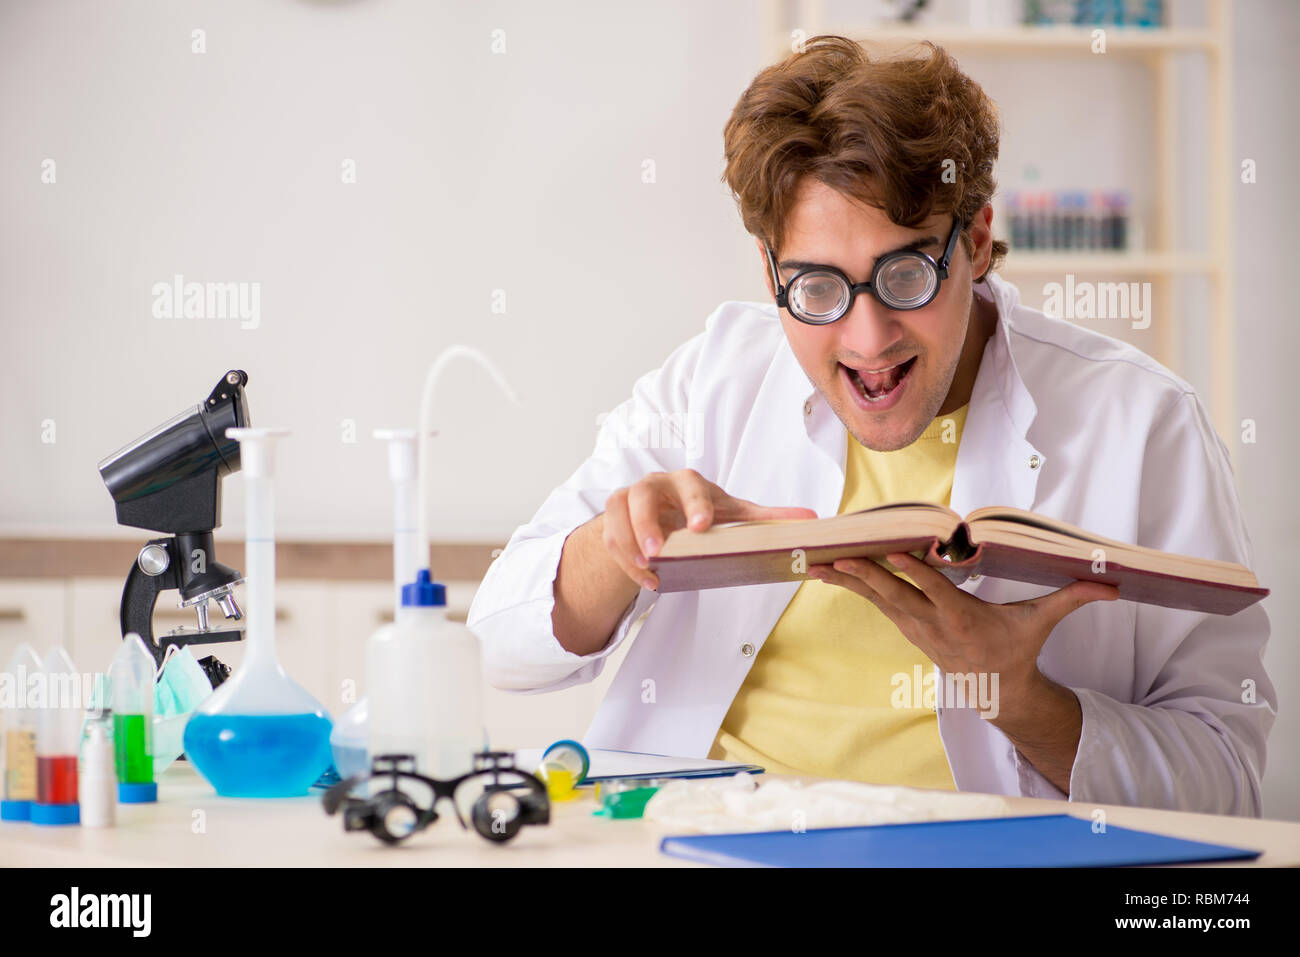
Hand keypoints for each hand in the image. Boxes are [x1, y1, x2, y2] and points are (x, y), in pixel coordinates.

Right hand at [602, 469, 817, 589]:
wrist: (660, 511)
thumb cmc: (699, 510)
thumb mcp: (731, 514)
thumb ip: (766, 518)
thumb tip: (812, 520)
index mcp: (687, 481)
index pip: (690, 486)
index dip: (694, 505)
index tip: (701, 527)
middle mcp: (655, 485)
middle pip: (643, 494)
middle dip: (647, 523)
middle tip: (658, 553)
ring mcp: (629, 499)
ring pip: (618, 513)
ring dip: (628, 543)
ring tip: (647, 570)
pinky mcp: (612, 518)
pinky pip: (610, 536)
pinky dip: (624, 560)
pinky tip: (645, 580)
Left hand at [808, 551, 1118, 699]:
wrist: (997, 690)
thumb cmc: (1018, 648)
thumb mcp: (1042, 623)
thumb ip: (1071, 598)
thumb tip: (1109, 583)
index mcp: (963, 620)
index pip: (935, 592)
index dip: (914, 573)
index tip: (894, 553)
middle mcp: (933, 625)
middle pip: (896, 597)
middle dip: (866, 578)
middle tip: (838, 559)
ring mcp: (916, 629)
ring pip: (879, 601)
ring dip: (848, 582)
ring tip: (818, 564)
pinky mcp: (908, 627)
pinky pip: (877, 604)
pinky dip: (854, 587)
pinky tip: (830, 572)